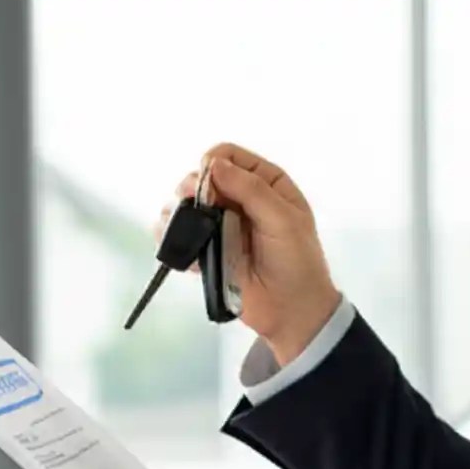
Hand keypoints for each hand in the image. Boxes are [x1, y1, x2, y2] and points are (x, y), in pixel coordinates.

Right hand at [155, 143, 340, 363]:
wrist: (292, 311)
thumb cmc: (297, 262)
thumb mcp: (283, 220)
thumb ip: (251, 190)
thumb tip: (213, 164)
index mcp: (266, 184)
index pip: (230, 156)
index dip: (214, 163)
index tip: (207, 181)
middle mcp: (241, 199)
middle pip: (202, 178)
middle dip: (191, 188)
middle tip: (191, 205)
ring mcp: (222, 225)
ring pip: (186, 205)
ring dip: (177, 212)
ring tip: (182, 228)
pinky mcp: (207, 250)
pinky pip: (180, 235)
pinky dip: (172, 237)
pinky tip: (180, 248)